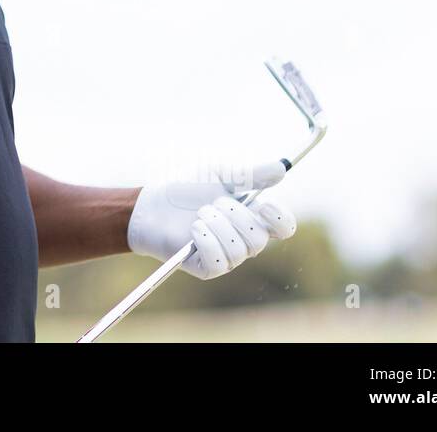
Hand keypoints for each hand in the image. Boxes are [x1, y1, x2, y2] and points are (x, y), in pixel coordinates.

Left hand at [126, 160, 296, 279]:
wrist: (152, 205)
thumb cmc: (188, 188)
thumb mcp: (220, 174)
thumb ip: (250, 173)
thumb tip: (281, 168)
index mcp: (253, 218)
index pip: (284, 227)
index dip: (280, 218)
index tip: (264, 203)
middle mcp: (244, 240)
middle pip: (260, 239)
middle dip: (236, 216)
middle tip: (214, 202)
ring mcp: (227, 257)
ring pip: (239, 251)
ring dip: (217, 226)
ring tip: (200, 214)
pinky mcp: (207, 268)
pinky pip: (218, 262)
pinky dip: (206, 241)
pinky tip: (194, 228)